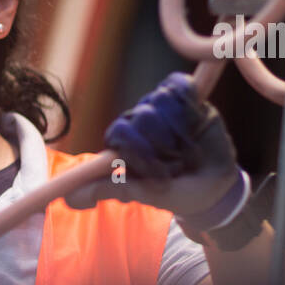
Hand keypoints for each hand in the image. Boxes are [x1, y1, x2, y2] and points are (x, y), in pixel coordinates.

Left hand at [64, 72, 244, 222]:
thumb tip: (68, 199)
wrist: (216, 188)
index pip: (120, 133)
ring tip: (189, 148)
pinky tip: (195, 120)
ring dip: (179, 128)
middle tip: (177, 163)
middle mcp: (139, 122)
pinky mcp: (185, 98)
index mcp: (123, 143)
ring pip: (160, 100)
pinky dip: (188, 102)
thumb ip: (111, 189)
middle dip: (163, 144)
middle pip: (141, 115)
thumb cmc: (176, 193)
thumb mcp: (145, 194)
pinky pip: (179, 85)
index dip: (139, 150)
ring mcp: (162, 108)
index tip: (157, 172)